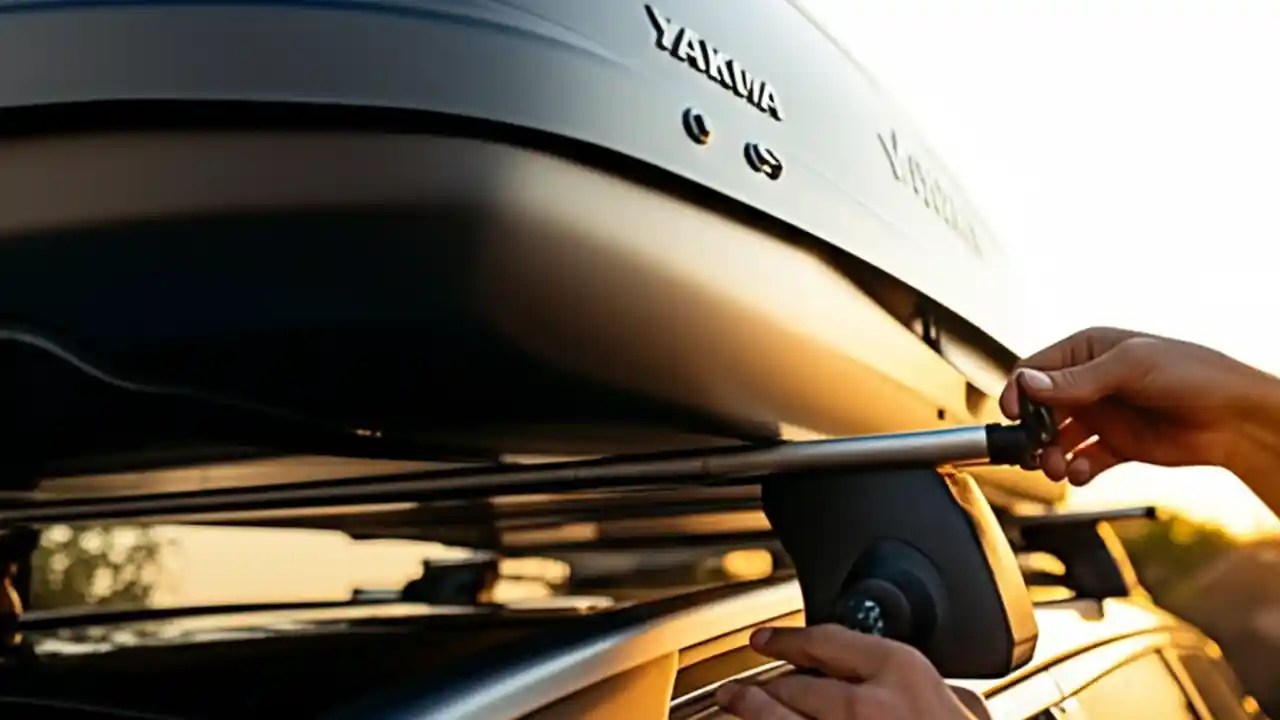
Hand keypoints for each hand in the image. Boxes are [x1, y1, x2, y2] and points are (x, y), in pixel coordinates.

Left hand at [715, 625, 974, 719]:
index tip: (767, 639)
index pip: (827, 641)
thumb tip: (947, 693)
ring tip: (732, 700)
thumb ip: (944, 693)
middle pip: (795, 686)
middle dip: (763, 683)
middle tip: (740, 682)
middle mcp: (866, 706)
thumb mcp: (963, 710)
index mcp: (902, 673)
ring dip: (750, 708)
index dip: (788, 640)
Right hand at [998, 326, 1279, 486]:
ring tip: (1058, 469)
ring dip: (1051, 455)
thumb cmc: (1191, 374)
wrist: (1236, 417)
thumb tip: (1026, 383)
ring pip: (1058, 439)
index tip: (1013, 415)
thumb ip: (1076, 379)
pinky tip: (1083, 473)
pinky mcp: (1117, 445)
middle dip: (1033, 432)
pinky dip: (1078, 469)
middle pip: (1041, 409)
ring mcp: (1103, 415)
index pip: (1035, 370)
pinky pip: (1084, 460)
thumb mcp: (1129, 367)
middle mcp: (1089, 383)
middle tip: (1035, 452)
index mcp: (1087, 351)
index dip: (1019, 392)